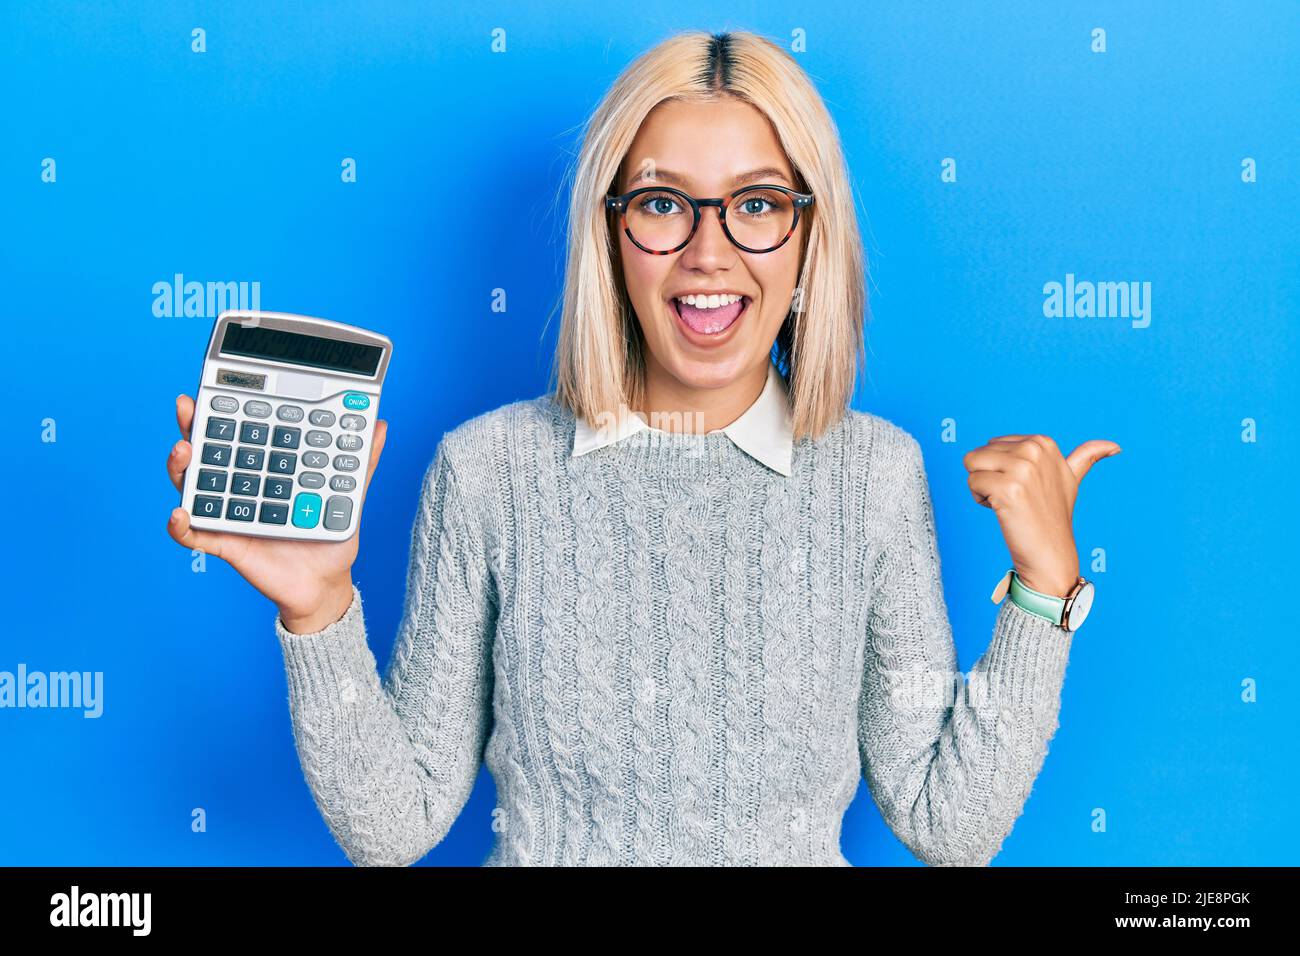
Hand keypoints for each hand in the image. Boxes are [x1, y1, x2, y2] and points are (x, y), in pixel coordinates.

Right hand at [164, 393, 388, 632]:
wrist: (324, 583)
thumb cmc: (329, 539)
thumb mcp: (348, 496)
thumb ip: (360, 464)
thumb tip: (381, 426)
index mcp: (265, 470)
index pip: (239, 432)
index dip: (223, 410)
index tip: (213, 389)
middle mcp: (240, 487)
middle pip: (206, 451)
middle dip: (191, 427)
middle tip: (187, 408)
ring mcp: (229, 514)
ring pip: (193, 486)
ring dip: (181, 467)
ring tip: (183, 451)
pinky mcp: (225, 544)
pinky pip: (194, 535)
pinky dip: (181, 525)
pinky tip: (180, 513)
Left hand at [962, 433, 1119, 597]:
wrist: (1051, 552)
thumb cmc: (1054, 516)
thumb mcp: (1071, 480)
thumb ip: (1087, 457)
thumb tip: (1115, 446)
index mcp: (1043, 442)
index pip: (992, 444)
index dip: (1001, 469)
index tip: (1025, 487)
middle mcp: (1034, 450)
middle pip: (979, 453)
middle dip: (989, 476)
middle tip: (1016, 498)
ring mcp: (1022, 468)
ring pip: (971, 465)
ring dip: (982, 488)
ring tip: (1009, 503)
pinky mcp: (1008, 488)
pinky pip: (972, 483)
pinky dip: (979, 500)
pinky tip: (1003, 511)